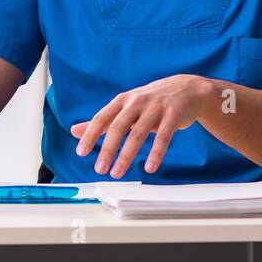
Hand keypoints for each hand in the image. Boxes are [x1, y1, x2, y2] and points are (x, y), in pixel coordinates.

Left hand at [71, 74, 213, 177]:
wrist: (187, 89)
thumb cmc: (151, 101)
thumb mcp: (125, 107)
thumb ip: (102, 120)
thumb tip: (74, 131)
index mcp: (123, 101)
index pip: (102, 118)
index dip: (91, 135)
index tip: (81, 152)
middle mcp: (137, 102)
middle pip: (118, 127)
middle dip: (108, 149)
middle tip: (100, 169)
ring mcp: (156, 108)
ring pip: (139, 133)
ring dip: (126, 155)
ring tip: (117, 173)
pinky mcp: (173, 116)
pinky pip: (164, 137)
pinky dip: (156, 153)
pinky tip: (149, 167)